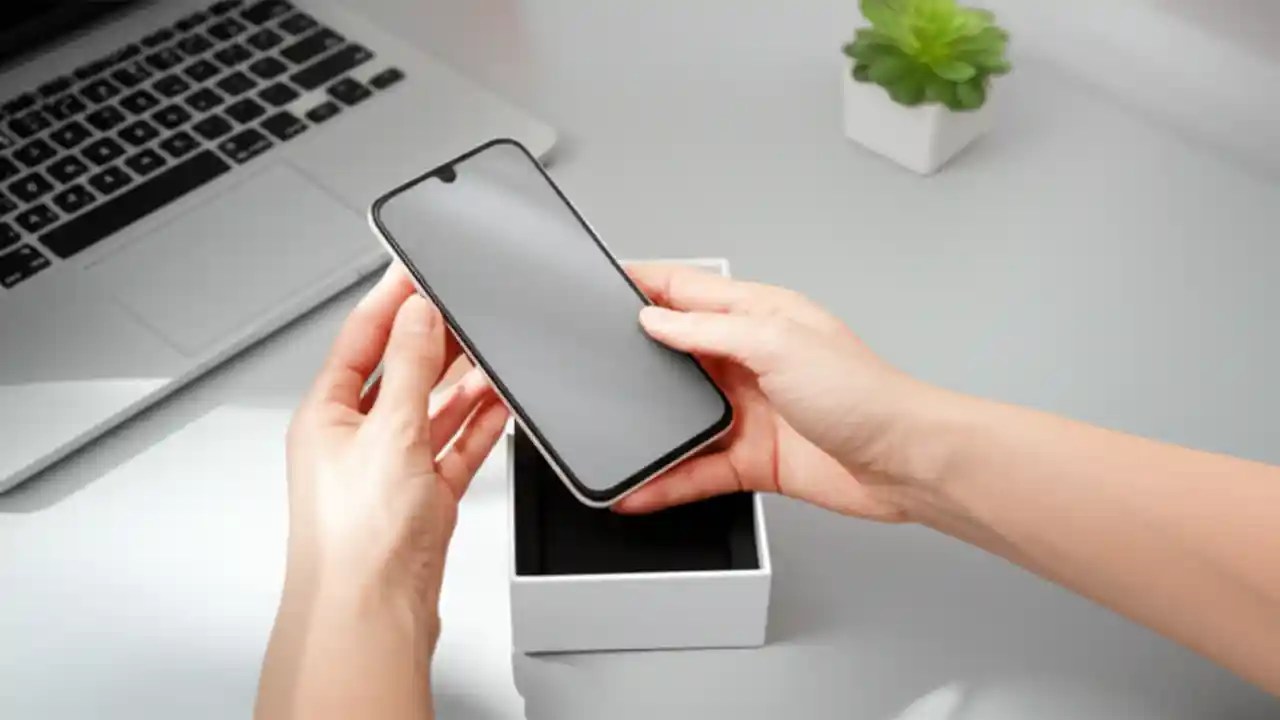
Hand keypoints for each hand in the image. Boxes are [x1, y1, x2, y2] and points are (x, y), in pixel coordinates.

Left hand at [283, 263, 507, 635]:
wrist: (373, 616)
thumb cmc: (357, 540)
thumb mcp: (389, 432)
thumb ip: (411, 369)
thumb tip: (418, 314)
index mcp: (325, 416)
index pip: (360, 339)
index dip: (389, 300)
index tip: (414, 267)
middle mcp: (354, 440)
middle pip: (400, 372)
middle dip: (434, 340)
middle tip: (466, 307)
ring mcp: (391, 470)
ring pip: (433, 410)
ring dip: (463, 384)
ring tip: (494, 353)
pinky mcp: (424, 498)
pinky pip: (455, 447)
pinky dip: (478, 425)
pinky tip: (499, 405)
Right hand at [615, 264, 940, 520]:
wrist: (906, 464)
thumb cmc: (865, 394)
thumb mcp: (779, 344)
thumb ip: (711, 332)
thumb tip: (656, 322)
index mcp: (759, 316)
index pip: (687, 290)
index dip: (644, 284)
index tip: (601, 281)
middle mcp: (750, 360)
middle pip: (675, 353)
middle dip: (634, 357)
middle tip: (590, 361)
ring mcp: (750, 411)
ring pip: (681, 416)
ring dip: (648, 427)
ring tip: (608, 432)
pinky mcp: (753, 458)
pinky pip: (697, 470)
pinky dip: (667, 480)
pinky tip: (641, 488)